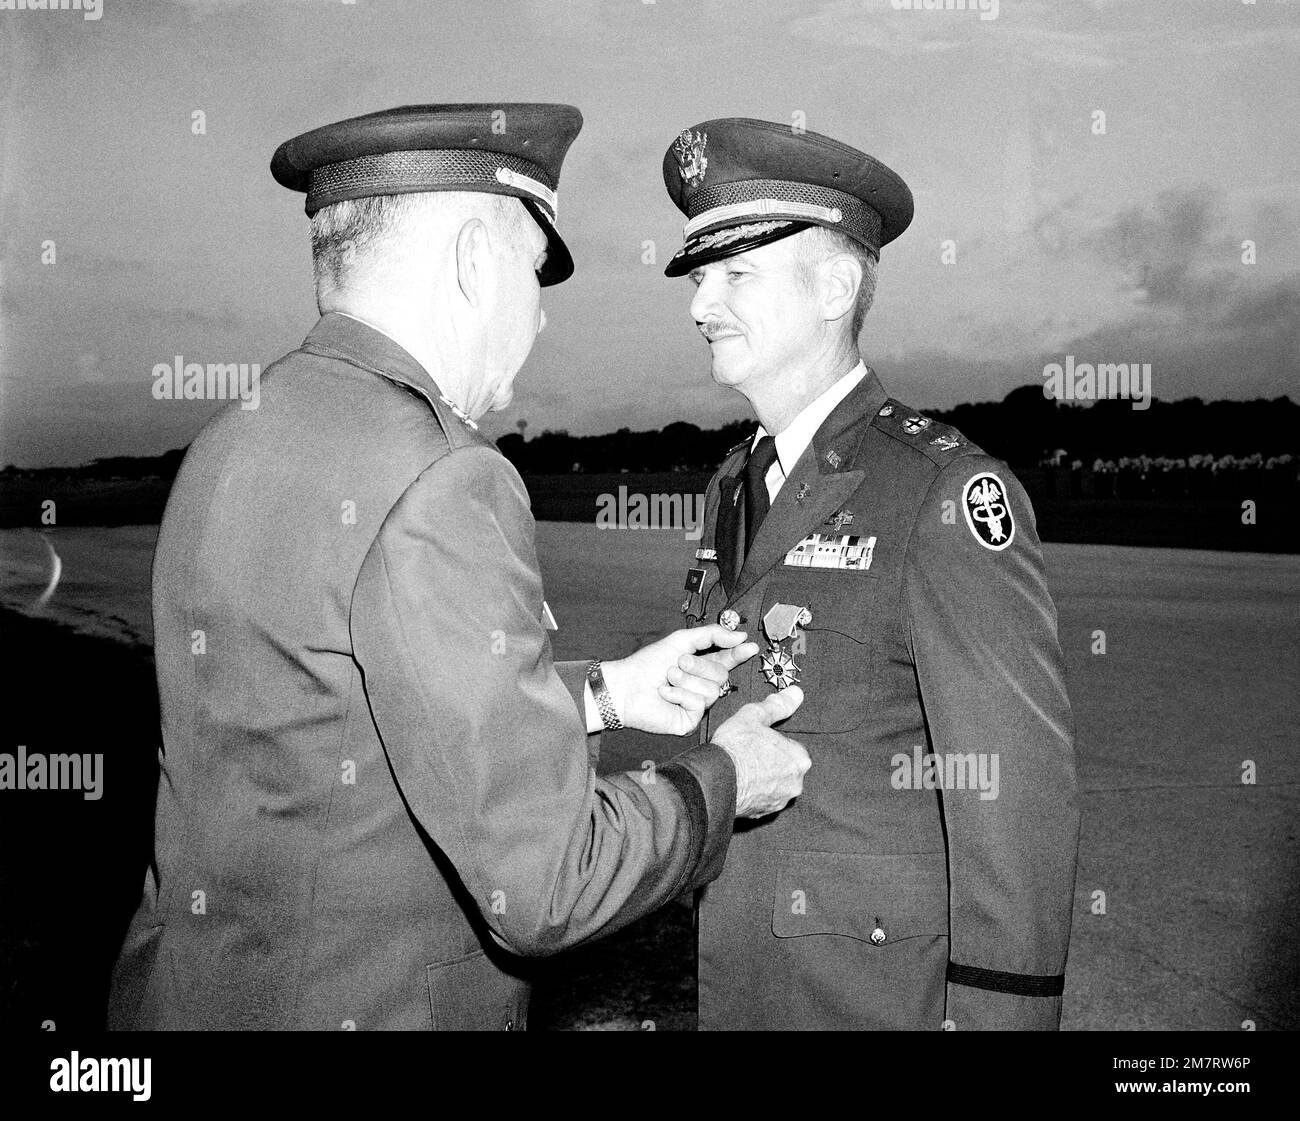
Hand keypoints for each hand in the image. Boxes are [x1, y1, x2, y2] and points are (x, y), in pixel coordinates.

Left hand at [601, 625, 760, 735]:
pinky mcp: (690, 720)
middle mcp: (702, 685)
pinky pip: (699, 704)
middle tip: (678, 664)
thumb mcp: (682, 640)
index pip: (728, 659)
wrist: (625, 687)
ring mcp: (697, 704)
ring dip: (685, 680)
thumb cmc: (647, 665)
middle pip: (722, 674)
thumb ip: (712, 635)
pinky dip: (679, 695)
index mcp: (702, 666)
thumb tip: (740, 635)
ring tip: (668, 680)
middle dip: (699, 666)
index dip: (739, 652)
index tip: (749, 646)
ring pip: (712, 690)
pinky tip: (665, 695)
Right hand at [711, 687, 809, 817]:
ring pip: (774, 785)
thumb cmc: (735, 748)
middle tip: (749, 754)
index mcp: (799, 759)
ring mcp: (779, 801)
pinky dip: (753, 793)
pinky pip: (761, 799)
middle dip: (771, 762)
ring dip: (762, 779)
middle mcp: (795, 783)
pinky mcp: (763, 814)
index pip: (792, 748)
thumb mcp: (754, 716)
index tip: (759, 741)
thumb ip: (777, 705)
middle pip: (785, 768)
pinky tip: (738, 782)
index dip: (774, 743)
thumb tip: (795, 693)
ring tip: (741, 768)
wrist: (714, 781)